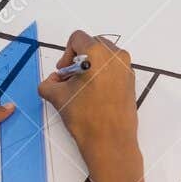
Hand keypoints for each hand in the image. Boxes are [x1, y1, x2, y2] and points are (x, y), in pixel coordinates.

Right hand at [38, 31, 139, 161]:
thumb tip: (53, 81)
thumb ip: (49, 83)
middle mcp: (116, 56)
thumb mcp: (57, 97)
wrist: (110, 142)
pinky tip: (93, 94)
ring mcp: (126, 68)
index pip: (77, 38)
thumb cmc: (85, 117)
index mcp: (98, 53)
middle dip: (78, 59)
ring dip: (90, 66)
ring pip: (103, 56)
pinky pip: (113, 68)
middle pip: (91, 44)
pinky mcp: (131, 81)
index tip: (64, 72)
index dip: (65, 54)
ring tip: (81, 88)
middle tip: (70, 79)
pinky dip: (101, 74)